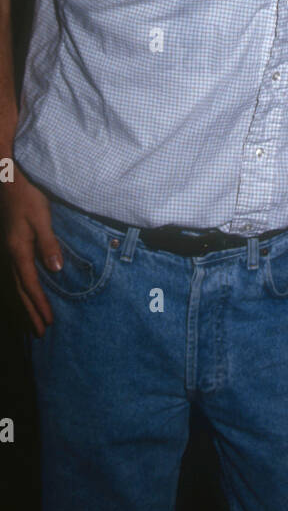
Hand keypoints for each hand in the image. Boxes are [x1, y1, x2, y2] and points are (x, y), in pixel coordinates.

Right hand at [1, 169, 61, 336]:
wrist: (9, 176)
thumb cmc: (28, 194)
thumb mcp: (40, 216)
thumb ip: (48, 242)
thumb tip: (55, 269)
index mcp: (18, 249)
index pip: (31, 284)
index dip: (40, 304)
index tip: (49, 322)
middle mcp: (11, 253)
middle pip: (20, 290)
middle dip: (30, 312)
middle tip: (40, 333)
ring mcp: (10, 248)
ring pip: (16, 284)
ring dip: (25, 304)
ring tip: (32, 323)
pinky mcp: (13, 243)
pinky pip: (17, 274)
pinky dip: (22, 289)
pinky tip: (27, 293)